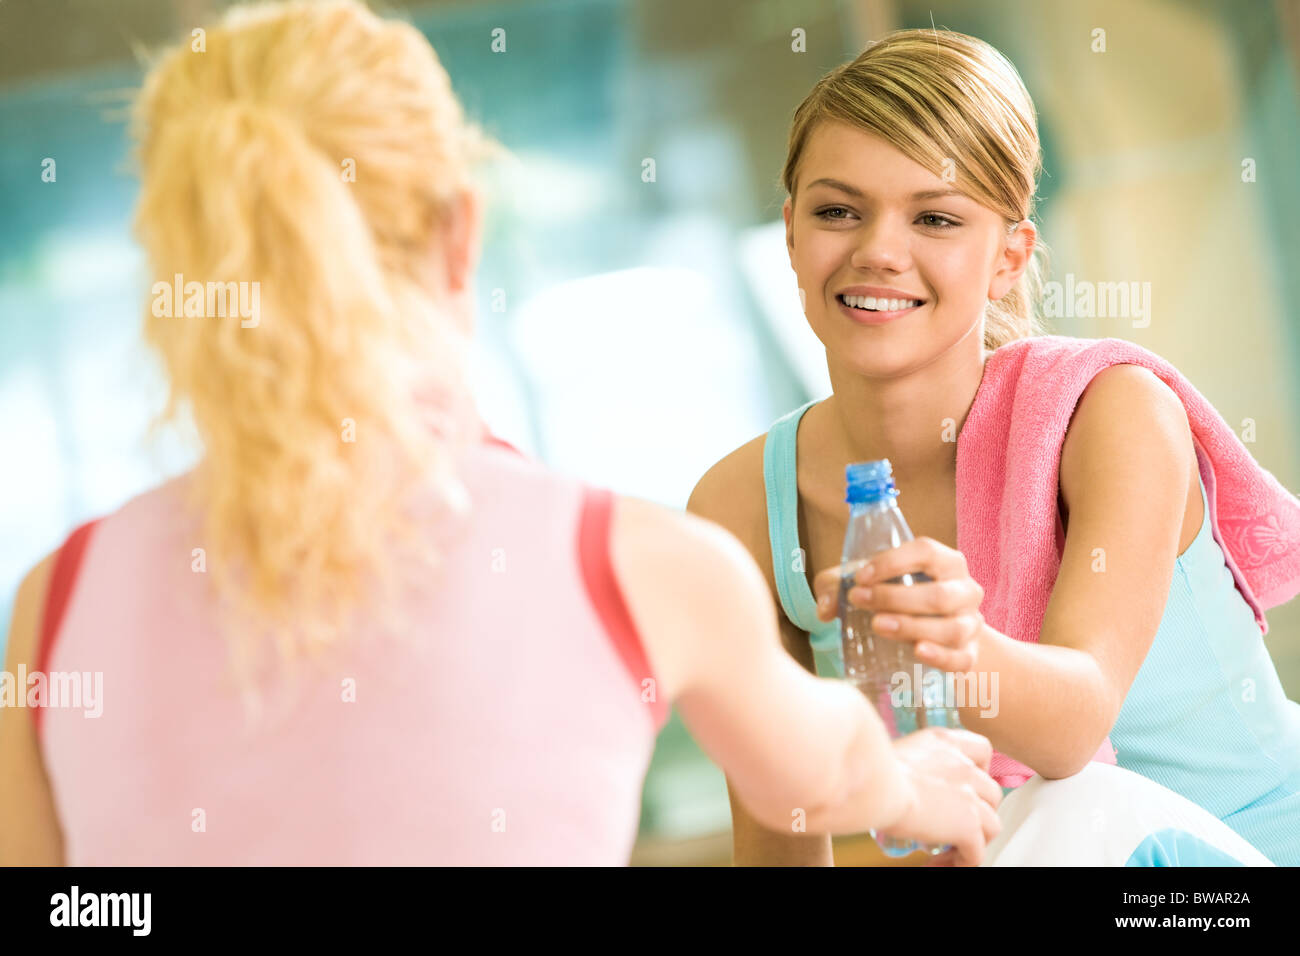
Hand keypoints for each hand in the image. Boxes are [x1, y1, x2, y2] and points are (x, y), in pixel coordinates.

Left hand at [812, 537, 984, 672]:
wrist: (937, 636)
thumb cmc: (899, 599)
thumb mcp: (869, 586)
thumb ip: (838, 586)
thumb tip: (823, 609)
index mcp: (944, 562)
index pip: (926, 551)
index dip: (893, 561)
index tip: (860, 577)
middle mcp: (965, 589)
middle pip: (939, 594)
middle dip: (895, 597)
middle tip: (859, 600)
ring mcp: (971, 624)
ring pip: (950, 627)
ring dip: (912, 626)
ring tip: (878, 625)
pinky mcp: (969, 655)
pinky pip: (961, 658)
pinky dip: (940, 656)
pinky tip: (918, 651)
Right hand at [878, 727, 1001, 866]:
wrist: (873, 783)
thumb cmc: (871, 769)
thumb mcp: (898, 753)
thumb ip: (917, 764)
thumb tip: (911, 784)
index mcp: (944, 742)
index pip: (982, 750)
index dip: (980, 771)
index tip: (967, 786)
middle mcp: (962, 765)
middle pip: (992, 794)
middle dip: (979, 812)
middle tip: (955, 825)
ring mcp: (970, 795)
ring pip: (992, 825)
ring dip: (975, 840)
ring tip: (951, 850)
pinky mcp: (968, 825)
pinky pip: (976, 854)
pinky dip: (962, 862)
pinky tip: (942, 862)